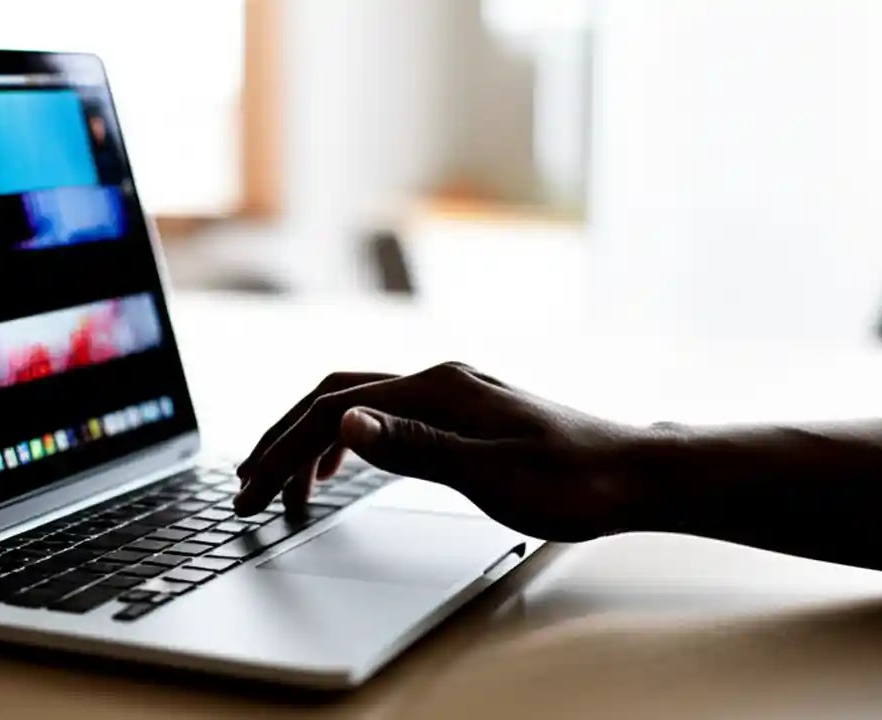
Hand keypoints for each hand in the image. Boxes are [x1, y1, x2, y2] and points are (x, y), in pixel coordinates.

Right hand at [234, 362, 663, 541]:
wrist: (632, 475)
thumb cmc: (571, 479)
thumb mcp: (487, 472)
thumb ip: (412, 446)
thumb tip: (344, 422)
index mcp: (437, 389)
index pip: (333, 409)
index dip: (284, 449)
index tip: (253, 491)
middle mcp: (438, 382)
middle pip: (335, 398)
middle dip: (284, 441)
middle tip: (250, 490)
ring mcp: (451, 395)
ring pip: (358, 405)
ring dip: (312, 441)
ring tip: (285, 486)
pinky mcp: (464, 413)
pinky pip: (386, 416)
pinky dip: (349, 439)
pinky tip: (344, 465)